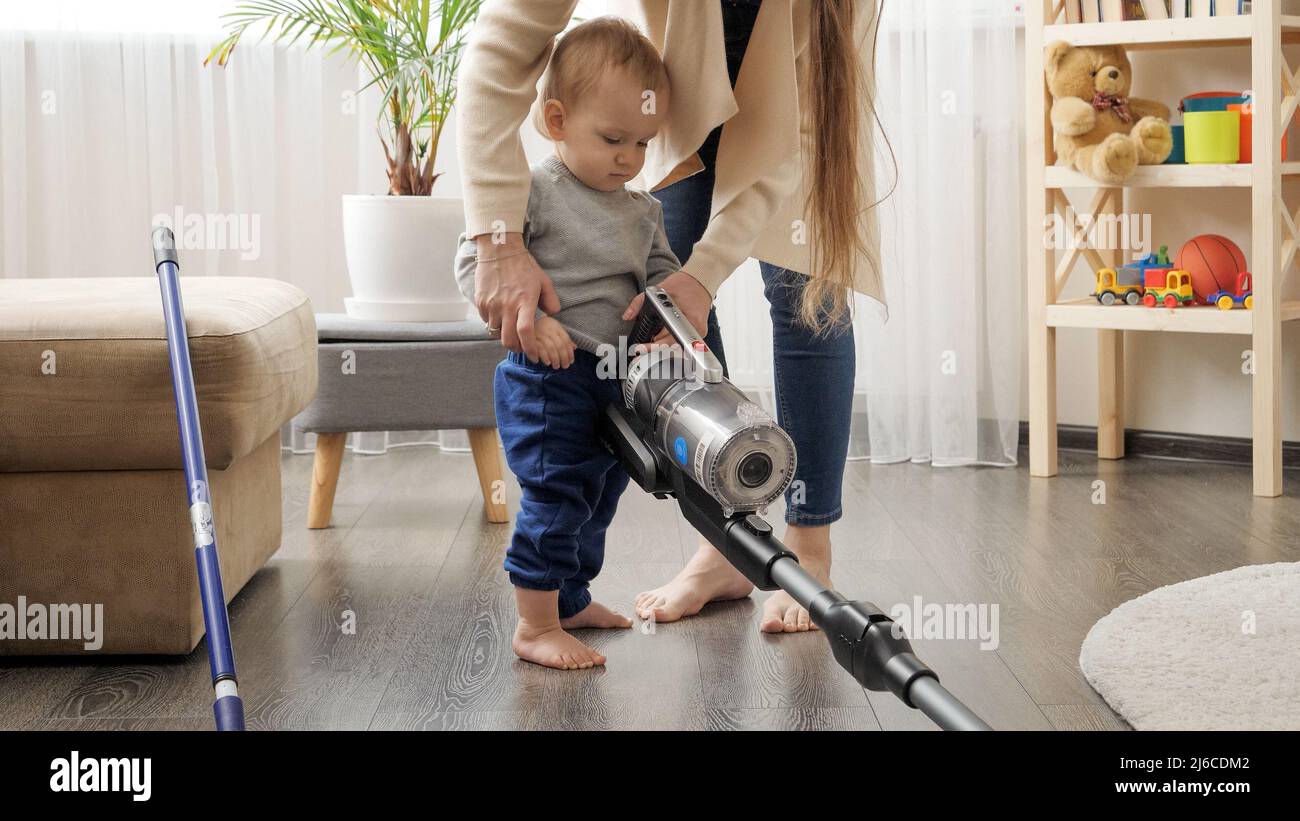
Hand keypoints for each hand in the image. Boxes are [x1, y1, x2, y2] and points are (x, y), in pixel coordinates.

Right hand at [474, 233, 560, 357]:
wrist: (499, 249)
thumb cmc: (523, 265)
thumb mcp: (543, 281)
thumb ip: (551, 300)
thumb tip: (553, 315)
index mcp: (525, 301)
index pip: (525, 333)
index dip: (530, 348)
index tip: (534, 355)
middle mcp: (507, 306)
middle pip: (508, 339)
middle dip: (516, 348)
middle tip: (522, 347)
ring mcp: (492, 304)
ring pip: (495, 332)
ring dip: (504, 335)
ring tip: (510, 330)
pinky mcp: (481, 301)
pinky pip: (486, 321)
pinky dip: (493, 324)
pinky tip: (500, 316)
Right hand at [532, 315, 575, 368]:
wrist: (518, 322)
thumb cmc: (537, 329)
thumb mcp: (551, 331)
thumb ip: (562, 338)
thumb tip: (574, 347)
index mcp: (553, 324)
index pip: (565, 339)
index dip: (569, 352)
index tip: (571, 361)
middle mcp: (546, 326)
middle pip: (560, 344)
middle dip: (564, 357)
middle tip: (565, 366)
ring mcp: (536, 331)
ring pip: (551, 348)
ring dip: (555, 359)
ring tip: (556, 366)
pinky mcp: (527, 338)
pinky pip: (539, 349)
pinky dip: (545, 357)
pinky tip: (546, 362)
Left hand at [622, 270, 712, 345]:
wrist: (700, 281)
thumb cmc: (684, 284)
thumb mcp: (658, 290)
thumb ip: (639, 303)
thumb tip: (627, 316)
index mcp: (688, 319)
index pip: (670, 339)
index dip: (654, 346)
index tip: (641, 349)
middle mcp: (695, 329)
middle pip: (673, 347)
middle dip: (655, 349)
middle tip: (641, 351)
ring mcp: (698, 334)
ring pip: (677, 348)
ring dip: (663, 347)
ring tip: (650, 345)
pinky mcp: (697, 335)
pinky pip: (681, 343)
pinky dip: (670, 343)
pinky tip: (661, 340)